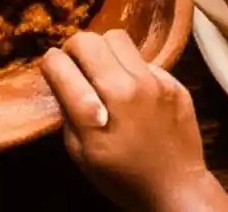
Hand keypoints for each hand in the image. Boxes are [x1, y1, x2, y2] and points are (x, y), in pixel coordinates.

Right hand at [41, 31, 227, 211]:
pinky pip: (144, 60)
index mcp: (98, 110)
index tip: (55, 71)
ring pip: (118, 38)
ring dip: (105, 52)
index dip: (51, 64)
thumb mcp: (80, 153)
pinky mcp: (174, 82)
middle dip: (75, 50)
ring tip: (107, 75)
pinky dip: (133, 71)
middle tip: (79, 69)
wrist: (176, 188)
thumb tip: (63, 79)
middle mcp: (128, 87)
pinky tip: (136, 94)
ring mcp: (155, 82)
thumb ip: (69, 112)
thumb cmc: (122, 177)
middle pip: (88, 40)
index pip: (58, 63)